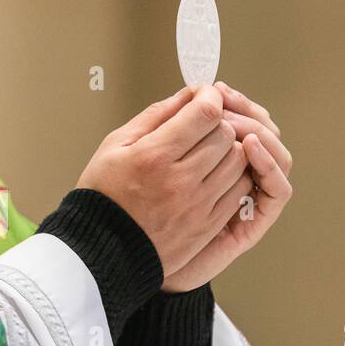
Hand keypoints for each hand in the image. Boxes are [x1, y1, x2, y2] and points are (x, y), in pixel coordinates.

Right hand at [77, 86, 253, 278]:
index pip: (206, 114)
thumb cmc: (105, 194)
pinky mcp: (209, 225)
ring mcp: (199, 205)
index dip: (210, 97)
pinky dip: (234, 177)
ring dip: (229, 150)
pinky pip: (239, 191)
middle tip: (204, 126)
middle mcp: (181, 180)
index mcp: (155, 156)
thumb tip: (188, 95)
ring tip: (210, 151)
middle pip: (226, 135)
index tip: (205, 96)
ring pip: (238, 162)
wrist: (105, 250)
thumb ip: (156, 116)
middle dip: (219, 123)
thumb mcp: (116, 145)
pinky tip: (215, 175)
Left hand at [161, 82, 292, 291]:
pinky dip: (270, 166)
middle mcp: (241, 178)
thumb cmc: (141, 210)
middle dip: (250, 113)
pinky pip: (278, 190)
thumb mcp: (152, 157)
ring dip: (263, 134)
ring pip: (279, 157)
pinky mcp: (256, 221)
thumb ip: (170, 125)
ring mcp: (252, 199)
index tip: (217, 90)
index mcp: (218, 161)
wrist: (138, 257)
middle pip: (268, 133)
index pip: (244, 121)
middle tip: (227, 102)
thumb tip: (194, 91)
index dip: (236, 102)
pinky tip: (250, 148)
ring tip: (237, 124)